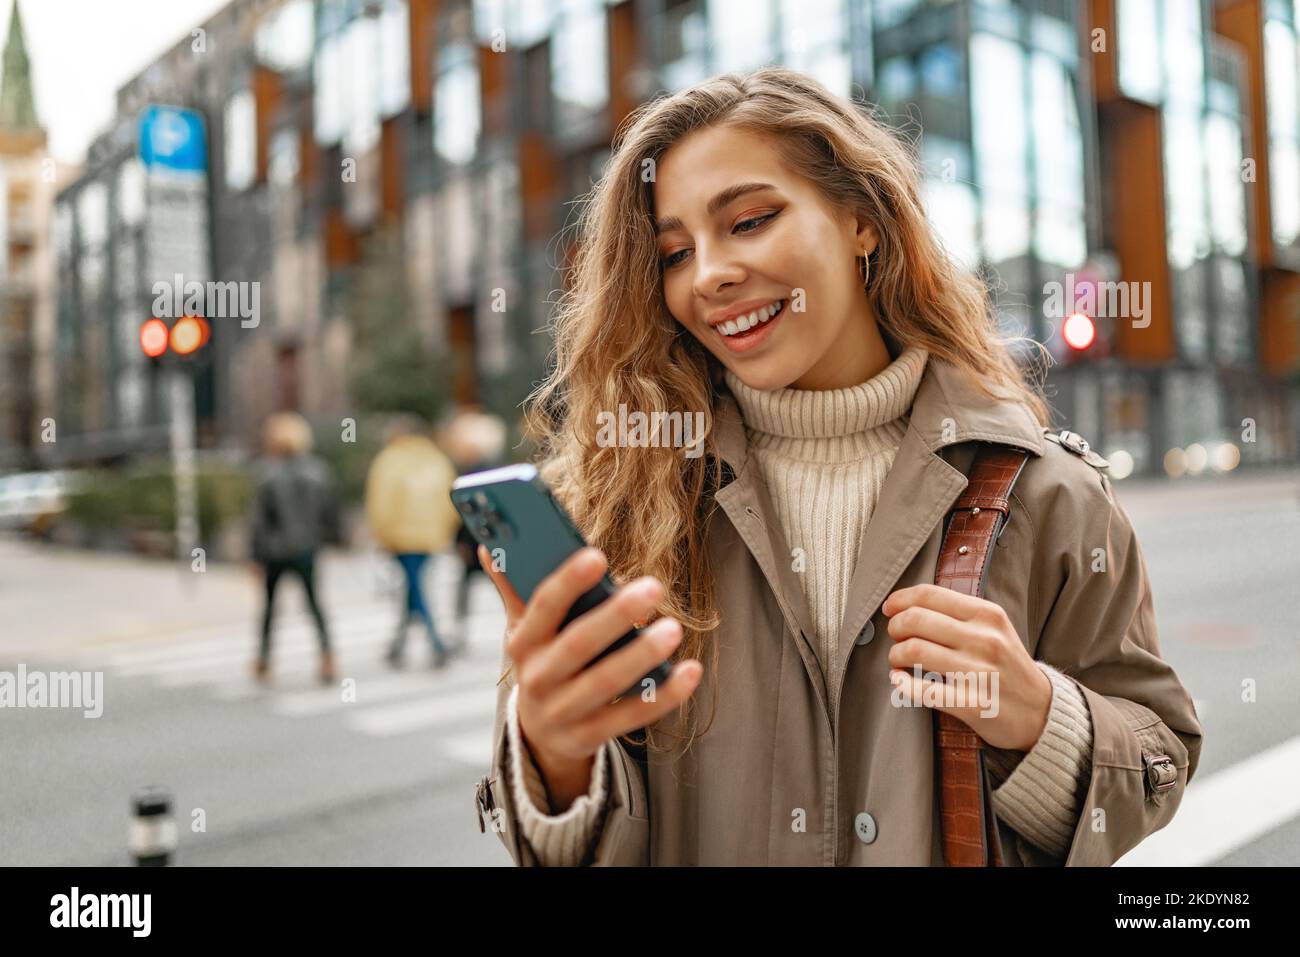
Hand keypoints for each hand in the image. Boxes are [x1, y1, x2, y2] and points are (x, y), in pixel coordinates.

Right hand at [479, 544, 702, 810]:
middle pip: (578, 645)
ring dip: (641, 656)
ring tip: (674, 629)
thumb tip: (491, 547)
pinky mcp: (589, 737)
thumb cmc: (543, 661)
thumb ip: (514, 588)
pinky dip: (663, 696)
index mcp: (522, 642)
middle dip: (615, 616)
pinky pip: (630, 717)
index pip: (542, 607)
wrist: (539, 732)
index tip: (598, 556)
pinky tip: (690, 671)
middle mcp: (537, 678)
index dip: (568, 582)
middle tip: (653, 587)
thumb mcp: (524, 628)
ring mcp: (562, 712)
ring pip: (605, 684)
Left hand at [881, 584, 1051, 750]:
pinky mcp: (971, 703)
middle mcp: (984, 640)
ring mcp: (978, 672)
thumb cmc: (1007, 666)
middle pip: (915, 620)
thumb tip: (908, 604)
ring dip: (895, 655)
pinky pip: (922, 690)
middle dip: (895, 628)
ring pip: (913, 651)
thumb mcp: (994, 629)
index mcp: (987, 615)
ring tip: (898, 660)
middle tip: (895, 637)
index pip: (930, 594)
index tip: (890, 608)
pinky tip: (899, 681)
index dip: (900, 599)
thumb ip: (958, 614)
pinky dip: (902, 684)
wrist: (1042, 711)